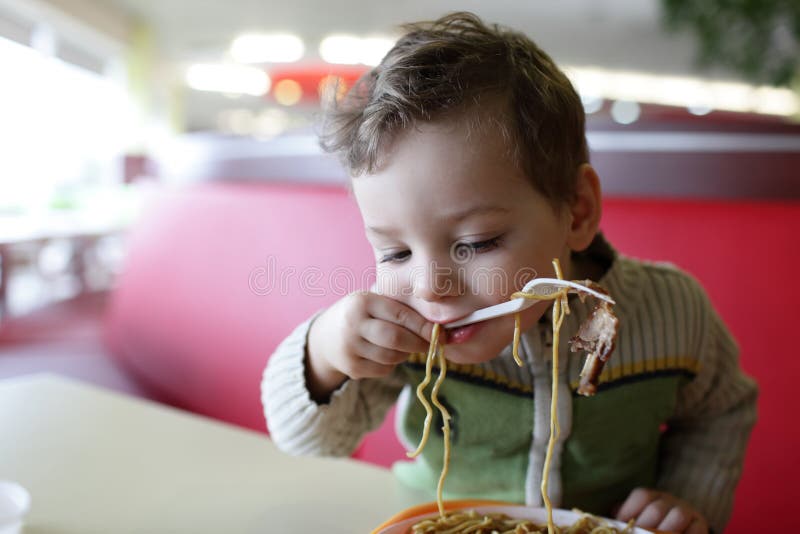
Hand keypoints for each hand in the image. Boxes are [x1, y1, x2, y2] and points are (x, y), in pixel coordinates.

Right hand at [306, 291, 434, 400]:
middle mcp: (353, 324)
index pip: (400, 315)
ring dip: (406, 353)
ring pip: (392, 356)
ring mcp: (350, 347)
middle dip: (420, 343)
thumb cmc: (360, 315)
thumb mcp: (372, 303)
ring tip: (407, 346)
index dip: (423, 326)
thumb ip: (398, 309)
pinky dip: (393, 364)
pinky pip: (384, 369)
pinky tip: (388, 354)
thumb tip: (436, 327)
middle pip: (396, 339)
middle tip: (433, 345)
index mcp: (362, 302)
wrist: (324, 337)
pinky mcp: (351, 367)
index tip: (440, 333)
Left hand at [616, 488, 707, 533]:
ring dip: (667, 531)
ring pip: (678, 516)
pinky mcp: (701, 523)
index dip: (630, 512)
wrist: (679, 529)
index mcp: (651, 496)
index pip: (642, 496)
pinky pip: (695, 529)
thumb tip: (611, 523)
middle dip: (646, 528)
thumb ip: (626, 518)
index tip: (623, 526)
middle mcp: (669, 499)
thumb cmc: (652, 527)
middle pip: (657, 509)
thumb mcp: (637, 519)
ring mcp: (686, 510)